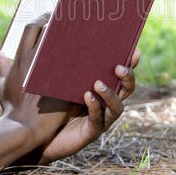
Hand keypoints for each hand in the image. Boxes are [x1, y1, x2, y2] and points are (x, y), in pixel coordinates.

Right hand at [0, 14, 70, 145]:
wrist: (22, 128)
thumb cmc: (10, 109)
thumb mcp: (1, 85)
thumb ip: (1, 67)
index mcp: (20, 59)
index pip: (30, 28)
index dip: (41, 19)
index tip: (50, 16)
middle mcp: (33, 59)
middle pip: (47, 29)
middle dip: (58, 20)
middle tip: (69, 18)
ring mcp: (48, 69)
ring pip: (63, 41)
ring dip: (73, 33)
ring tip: (83, 28)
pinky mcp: (62, 80)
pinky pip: (75, 61)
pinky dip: (82, 52)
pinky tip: (92, 49)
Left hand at [35, 48, 140, 163]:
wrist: (40, 135)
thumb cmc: (50, 105)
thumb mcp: (62, 83)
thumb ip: (70, 67)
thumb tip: (68, 39)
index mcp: (103, 90)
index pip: (121, 75)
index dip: (131, 64)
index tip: (136, 50)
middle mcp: (106, 105)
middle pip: (127, 90)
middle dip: (127, 78)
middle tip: (118, 67)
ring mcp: (101, 120)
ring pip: (117, 107)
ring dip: (110, 94)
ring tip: (98, 83)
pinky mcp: (91, 133)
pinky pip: (97, 120)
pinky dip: (94, 107)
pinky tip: (87, 96)